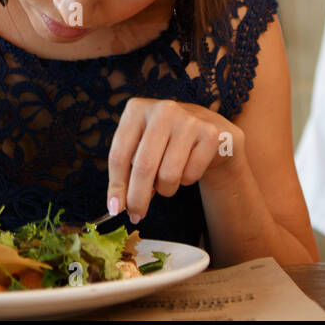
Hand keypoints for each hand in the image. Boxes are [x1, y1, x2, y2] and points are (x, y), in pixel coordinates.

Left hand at [107, 98, 241, 223]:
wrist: (208, 127)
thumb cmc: (166, 141)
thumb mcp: (141, 146)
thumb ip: (127, 173)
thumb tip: (116, 206)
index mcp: (137, 109)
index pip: (119, 155)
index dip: (116, 186)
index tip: (114, 208)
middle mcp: (163, 110)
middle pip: (143, 167)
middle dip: (137, 198)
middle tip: (136, 215)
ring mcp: (189, 120)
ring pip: (168, 175)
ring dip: (165, 189)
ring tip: (167, 180)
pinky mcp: (210, 134)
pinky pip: (190, 175)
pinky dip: (186, 180)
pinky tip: (188, 166)